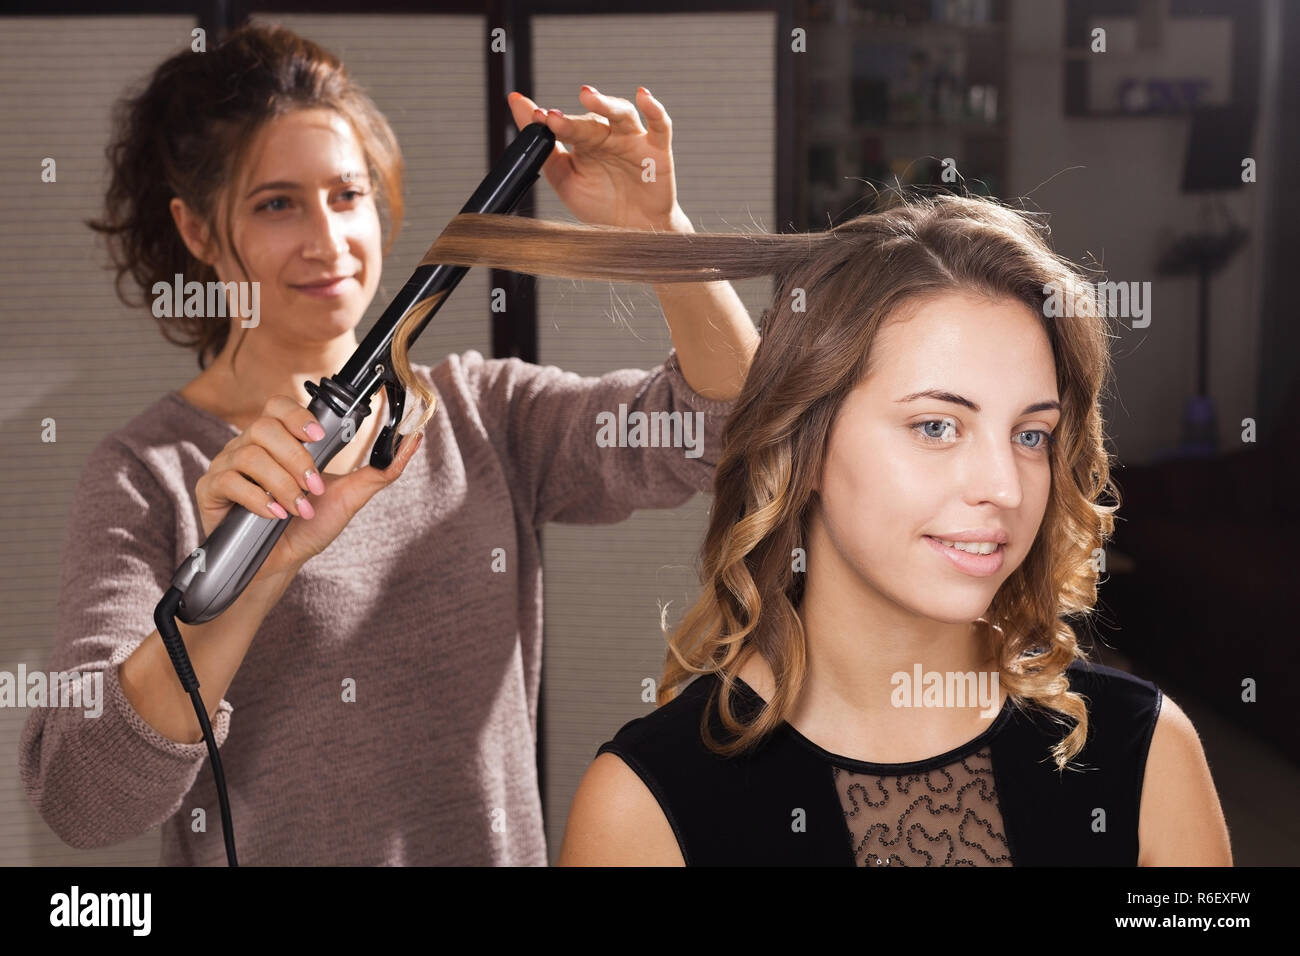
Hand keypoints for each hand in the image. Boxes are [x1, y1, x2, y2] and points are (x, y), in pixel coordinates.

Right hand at [194, 395, 423, 578]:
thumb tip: (413, 442)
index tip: (319, 438)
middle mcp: (251, 446)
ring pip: (249, 453)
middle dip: (295, 458)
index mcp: (281, 441)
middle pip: (265, 427)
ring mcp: (228, 466)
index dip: (298, 416)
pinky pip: (227, 479)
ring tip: (297, 508)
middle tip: (313, 486)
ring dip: (281, 483)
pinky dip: (256, 497)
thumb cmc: (310, 527)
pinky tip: (273, 515)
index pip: (279, 405)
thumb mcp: (350, 497)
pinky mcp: (210, 490)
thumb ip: (380, 471)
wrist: (280, 564)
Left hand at [507, 86, 689, 231]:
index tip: (533, 115)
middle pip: (590, 120)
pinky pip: (660, 125)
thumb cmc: (601, 206)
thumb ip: (543, 149)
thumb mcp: (565, 181)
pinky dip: (654, 109)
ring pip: (621, 114)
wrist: (632, 234)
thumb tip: (518, 106)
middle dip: (571, 119)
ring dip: (605, 103)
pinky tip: (643, 96)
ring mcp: (632, 140)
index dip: (550, 121)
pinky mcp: (658, 150)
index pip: (565, 125)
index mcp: (584, 143)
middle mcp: (607, 136)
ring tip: (587, 95)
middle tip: (552, 117)